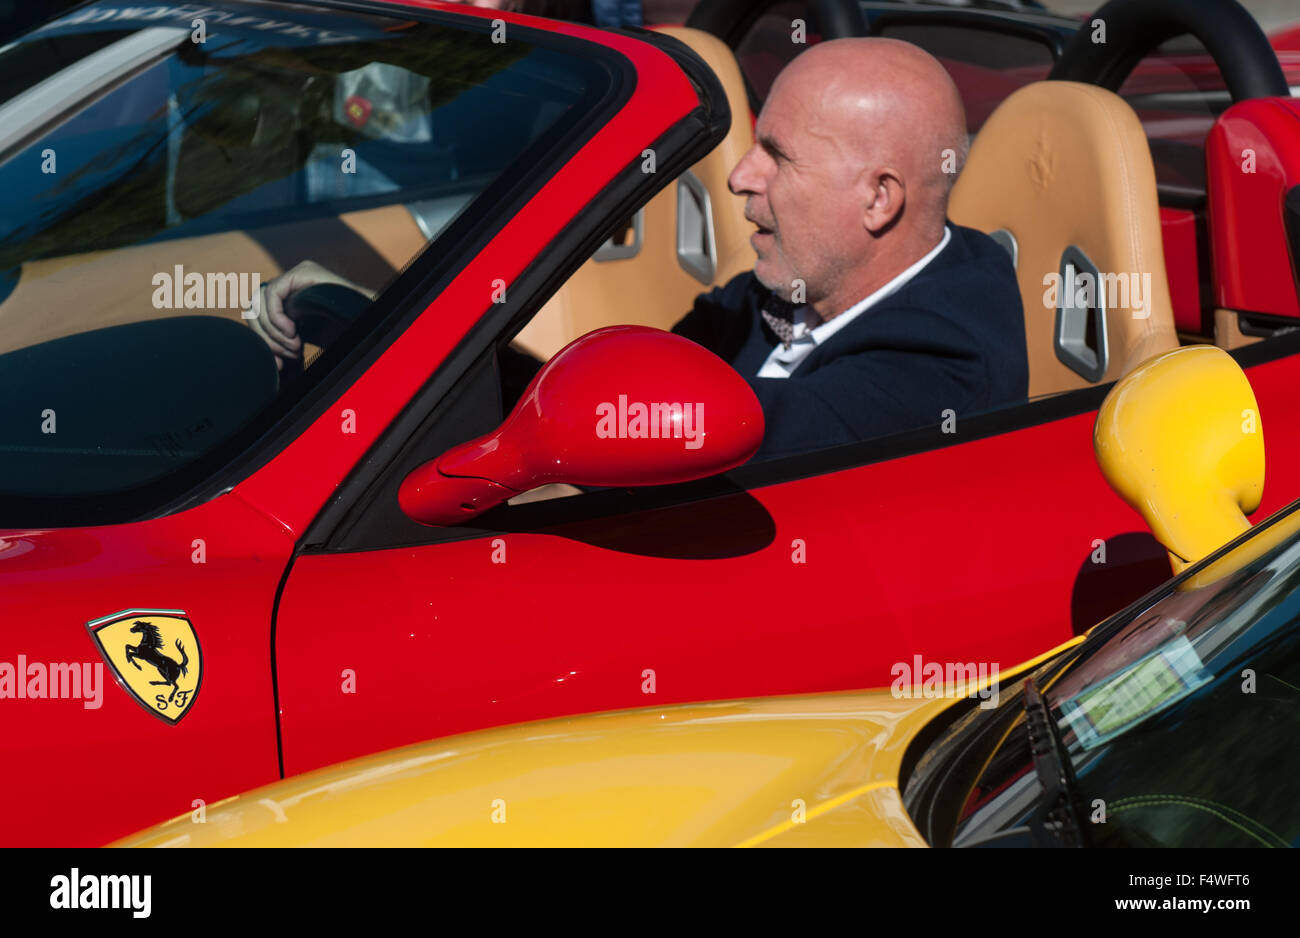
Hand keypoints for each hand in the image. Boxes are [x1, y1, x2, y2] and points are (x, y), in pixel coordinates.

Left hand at [245, 260, 374, 370]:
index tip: (278, 361)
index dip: (263, 338)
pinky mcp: (302, 273)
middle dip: (266, 336)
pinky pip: (273, 294)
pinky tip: (292, 331)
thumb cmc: (344, 330)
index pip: (258, 313)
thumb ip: (284, 341)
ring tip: (294, 345)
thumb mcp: (306, 338)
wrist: (367, 318)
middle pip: (255, 306)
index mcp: (288, 297)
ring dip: (273, 330)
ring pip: (260, 300)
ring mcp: (296, 275)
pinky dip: (276, 317)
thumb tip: (269, 360)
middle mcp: (290, 283)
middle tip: (285, 354)